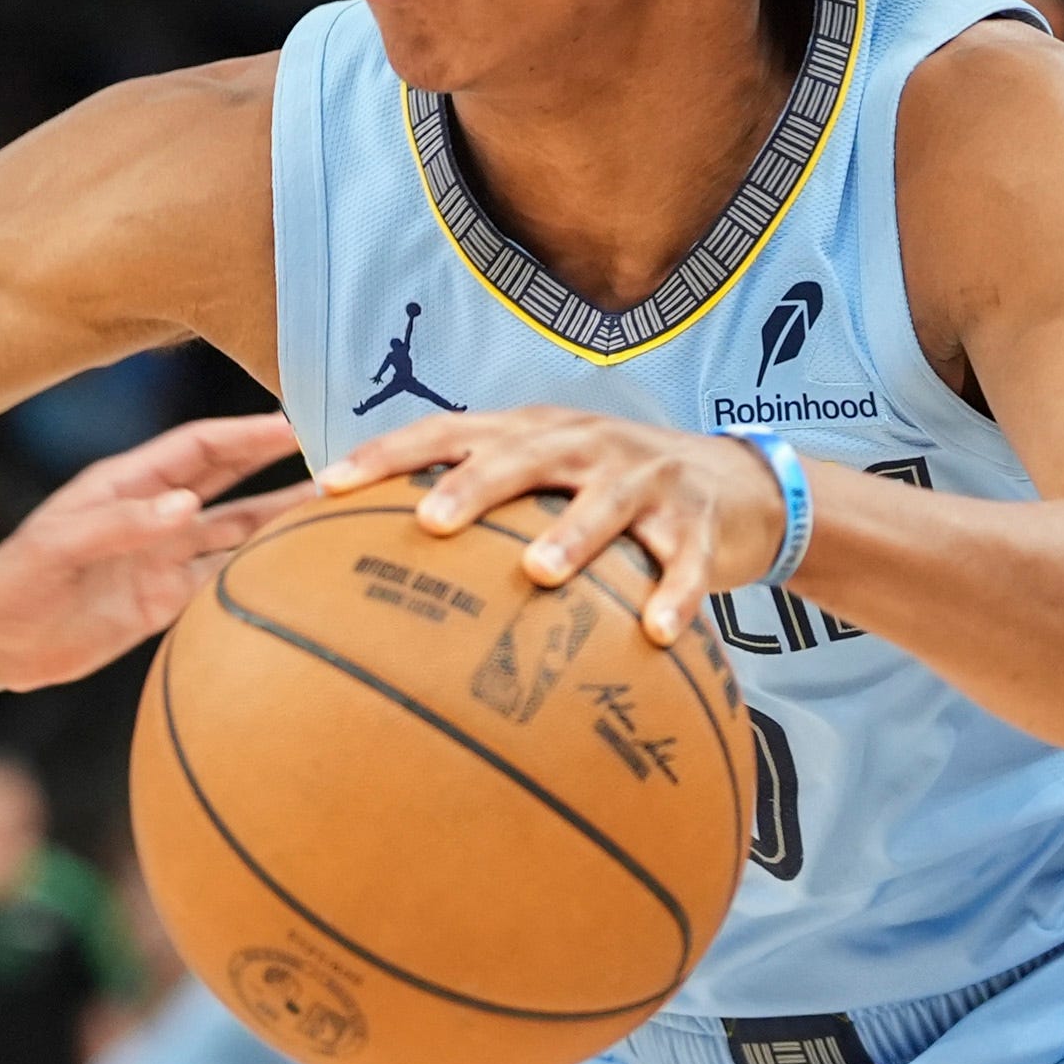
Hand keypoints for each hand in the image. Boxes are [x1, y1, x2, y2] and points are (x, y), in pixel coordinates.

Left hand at [0, 414, 306, 686]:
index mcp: (127, 484)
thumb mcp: (60, 545)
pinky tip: (296, 565)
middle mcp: (154, 514)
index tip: (292, 422)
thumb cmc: (16, 581)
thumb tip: (188, 506)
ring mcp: (163, 557)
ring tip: (331, 505)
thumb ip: (123, 524)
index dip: (244, 435)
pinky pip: (222, 579)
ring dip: (278, 517)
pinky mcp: (165, 600)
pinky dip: (259, 571)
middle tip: (331, 447)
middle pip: (228, 479)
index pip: (198, 450)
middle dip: (275, 461)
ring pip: (235, 530)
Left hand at [315, 406, 786, 645]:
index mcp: (534, 433)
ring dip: (574, 535)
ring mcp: (645, 479)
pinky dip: (674, 594)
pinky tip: (657, 632)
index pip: (449, 431)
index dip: (389, 454)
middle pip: (524, 455)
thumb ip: (476, 505)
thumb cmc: (608, 492)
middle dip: (475, 483)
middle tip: (430, 519)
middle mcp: (585, 444)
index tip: (327, 484)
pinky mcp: (698, 523)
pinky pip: (684, 562)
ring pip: (606, 502)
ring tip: (540, 574)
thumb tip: (366, 555)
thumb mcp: (545, 482)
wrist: (735, 485)